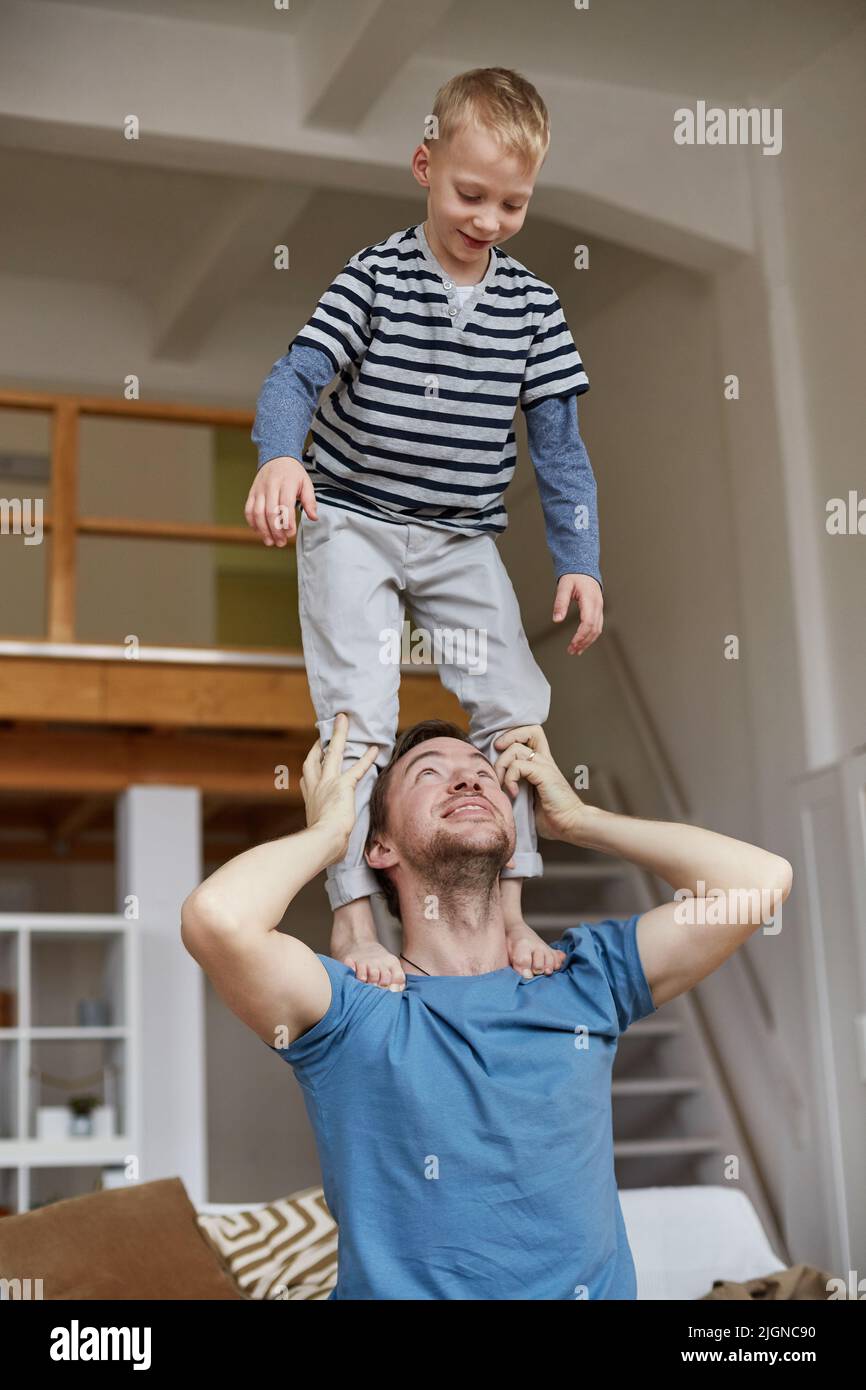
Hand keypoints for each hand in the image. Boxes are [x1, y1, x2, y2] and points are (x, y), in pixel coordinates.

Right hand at [244, 456, 317, 546]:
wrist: (277, 457)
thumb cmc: (294, 474)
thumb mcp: (306, 483)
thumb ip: (310, 501)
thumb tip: (314, 518)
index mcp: (286, 483)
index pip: (285, 505)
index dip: (287, 522)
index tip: (291, 534)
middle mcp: (271, 485)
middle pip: (270, 511)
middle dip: (275, 530)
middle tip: (281, 543)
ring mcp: (259, 489)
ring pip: (257, 512)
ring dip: (262, 530)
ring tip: (270, 542)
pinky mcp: (252, 493)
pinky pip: (248, 509)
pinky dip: (252, 523)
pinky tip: (259, 532)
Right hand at [299, 713, 378, 862]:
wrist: (321, 843)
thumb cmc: (321, 846)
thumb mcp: (320, 837)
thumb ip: (326, 835)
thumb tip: (333, 850)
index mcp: (310, 800)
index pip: (308, 779)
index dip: (311, 768)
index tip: (313, 758)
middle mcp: (315, 788)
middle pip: (314, 759)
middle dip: (319, 744)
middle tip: (323, 732)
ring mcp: (328, 784)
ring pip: (333, 752)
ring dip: (339, 735)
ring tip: (343, 719)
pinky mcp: (343, 785)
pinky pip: (357, 768)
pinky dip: (366, 758)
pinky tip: (374, 748)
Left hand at [493, 724, 586, 842]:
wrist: (571, 824)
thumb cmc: (552, 816)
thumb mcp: (527, 797)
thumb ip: (515, 786)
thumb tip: (492, 786)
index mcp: (541, 763)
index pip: (529, 734)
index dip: (513, 735)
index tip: (499, 751)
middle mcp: (544, 760)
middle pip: (525, 731)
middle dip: (504, 742)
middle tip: (497, 766)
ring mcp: (544, 765)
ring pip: (515, 748)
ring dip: (501, 766)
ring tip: (502, 786)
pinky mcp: (544, 774)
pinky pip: (518, 766)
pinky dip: (510, 779)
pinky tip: (514, 794)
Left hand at [552, 573, 602, 654]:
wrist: (583, 569)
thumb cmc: (574, 576)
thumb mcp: (564, 587)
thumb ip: (560, 603)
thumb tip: (557, 620)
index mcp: (590, 599)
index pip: (588, 622)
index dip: (580, 635)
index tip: (572, 644)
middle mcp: (597, 605)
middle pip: (594, 629)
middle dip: (583, 642)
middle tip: (572, 651)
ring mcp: (599, 608)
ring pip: (598, 629)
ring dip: (588, 642)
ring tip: (576, 650)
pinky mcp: (598, 610)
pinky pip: (597, 626)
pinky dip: (591, 636)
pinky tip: (583, 642)